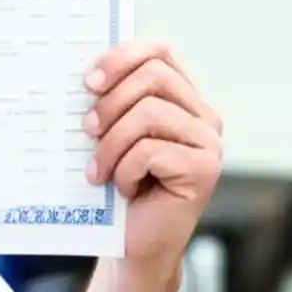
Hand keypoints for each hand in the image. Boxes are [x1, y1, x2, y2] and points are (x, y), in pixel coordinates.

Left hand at [82, 39, 223, 264]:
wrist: (133, 240)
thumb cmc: (118, 182)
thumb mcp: (109, 133)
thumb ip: (108, 100)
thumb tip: (83, 73)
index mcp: (180, 96)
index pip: (158, 51)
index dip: (121, 58)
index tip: (88, 82)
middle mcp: (202, 114)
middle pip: (152, 76)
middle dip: (110, 102)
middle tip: (87, 130)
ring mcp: (208, 142)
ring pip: (149, 113)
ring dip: (112, 143)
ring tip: (99, 169)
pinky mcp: (204, 169)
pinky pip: (150, 150)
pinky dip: (125, 169)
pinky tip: (124, 188)